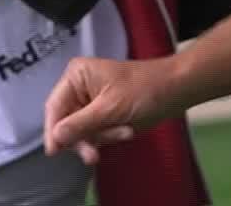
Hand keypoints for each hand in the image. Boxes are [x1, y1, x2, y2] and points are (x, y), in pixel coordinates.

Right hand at [43, 56, 186, 165]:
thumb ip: (80, 124)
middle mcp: (79, 87)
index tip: (55, 151)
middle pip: (65, 123)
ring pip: (80, 132)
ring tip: (124, 132)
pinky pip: (95, 134)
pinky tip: (126, 131)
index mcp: (77, 75)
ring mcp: (90, 102)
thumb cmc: (146, 89)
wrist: (176, 89)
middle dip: (84, 137)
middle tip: (94, 154)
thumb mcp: (111, 108)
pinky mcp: (102, 115)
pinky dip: (108, 136)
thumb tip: (54, 137)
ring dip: (101, 137)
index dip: (53, 131)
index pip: (54, 107)